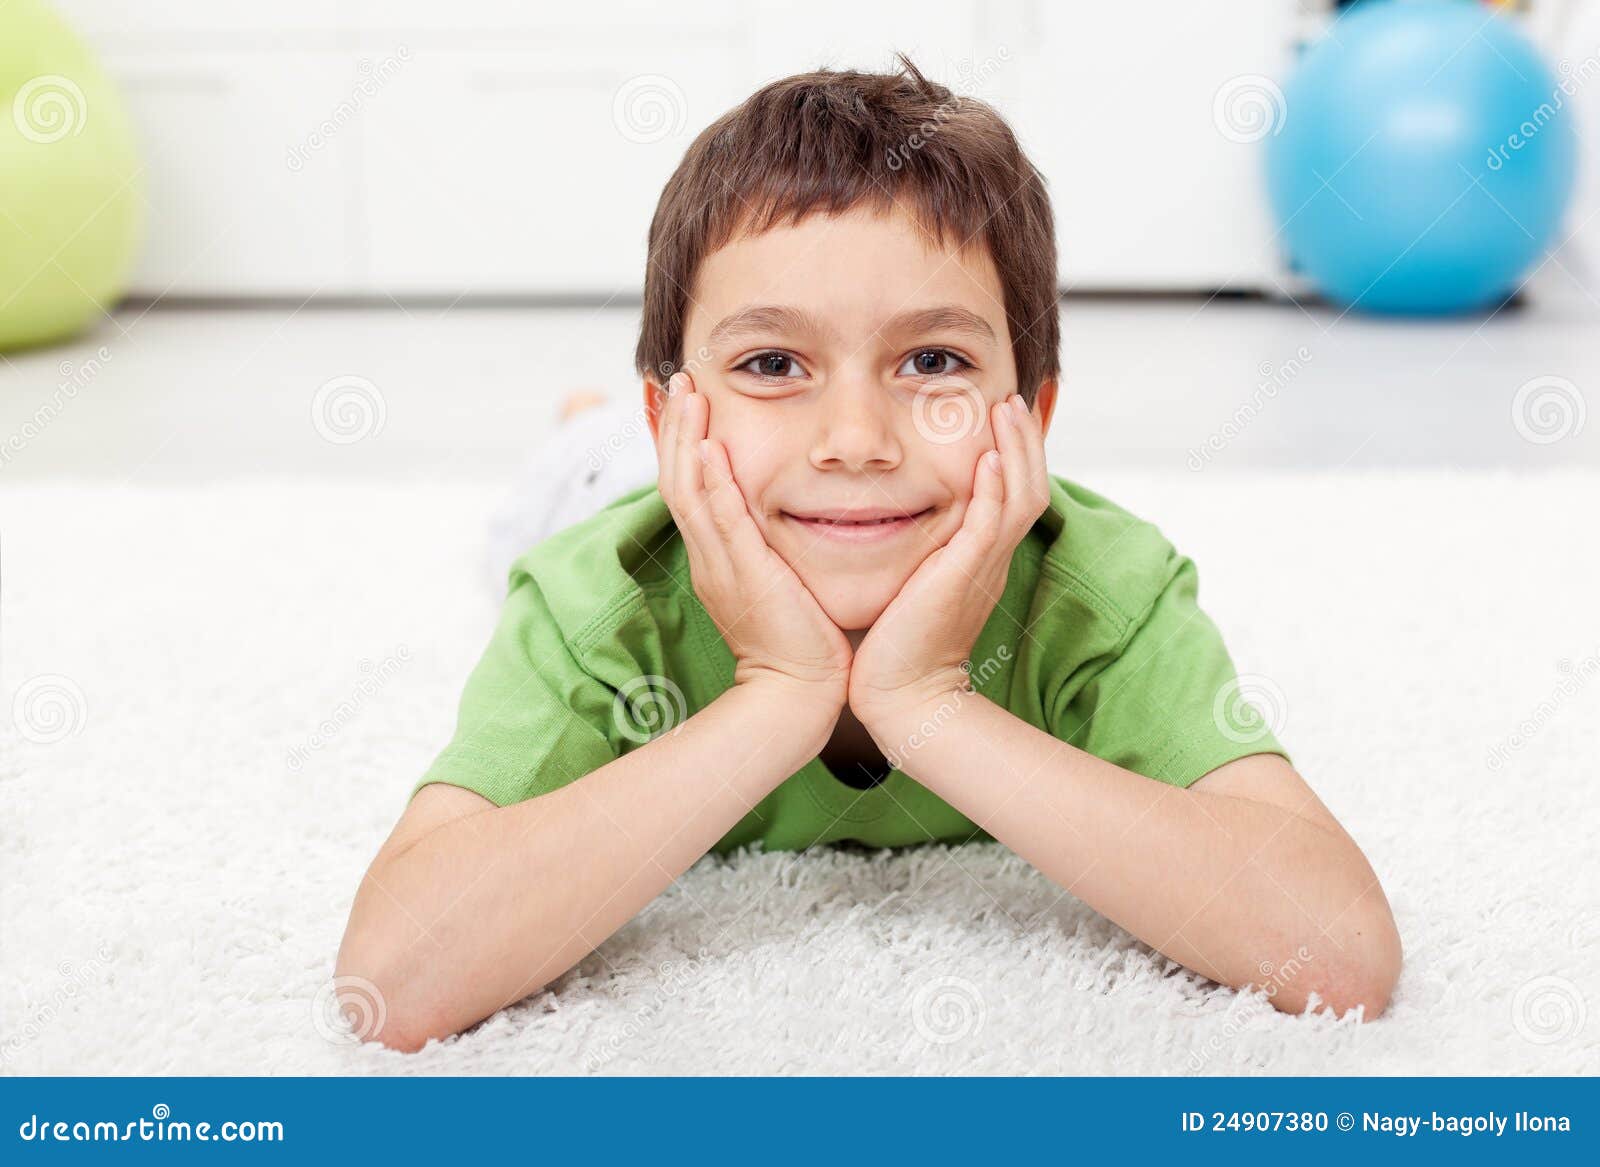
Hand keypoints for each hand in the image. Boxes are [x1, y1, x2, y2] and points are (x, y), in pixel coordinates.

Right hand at [656, 371, 851, 714]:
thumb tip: (782, 525)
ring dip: (686, 439)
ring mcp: (721, 567)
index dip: (680, 445)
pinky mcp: (745, 575)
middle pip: (676, 480)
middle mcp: (709, 559)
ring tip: (687, 393)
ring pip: (689, 491)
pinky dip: (713, 482)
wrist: (798, 696)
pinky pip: (722, 520)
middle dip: (674, 428)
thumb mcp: (779, 587)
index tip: (682, 404)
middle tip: (676, 380)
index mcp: (716, 560)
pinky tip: (711, 447)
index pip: (689, 490)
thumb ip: (772, 553)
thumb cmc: (803, 646)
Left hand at [849, 392, 1049, 734]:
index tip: (1002, 415)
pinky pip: (989, 526)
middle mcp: (989, 559)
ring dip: (1016, 450)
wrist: (900, 695)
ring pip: (1019, 497)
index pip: (1011, 493)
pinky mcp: (963, 579)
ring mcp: (981, 568)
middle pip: (1028, 486)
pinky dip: (994, 490)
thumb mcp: (915, 582)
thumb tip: (897, 515)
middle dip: (1023, 440)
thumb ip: (920, 549)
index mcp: (981, 558)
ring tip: (1007, 409)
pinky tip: (989, 459)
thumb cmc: (895, 642)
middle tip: (1013, 399)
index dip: (1014, 453)